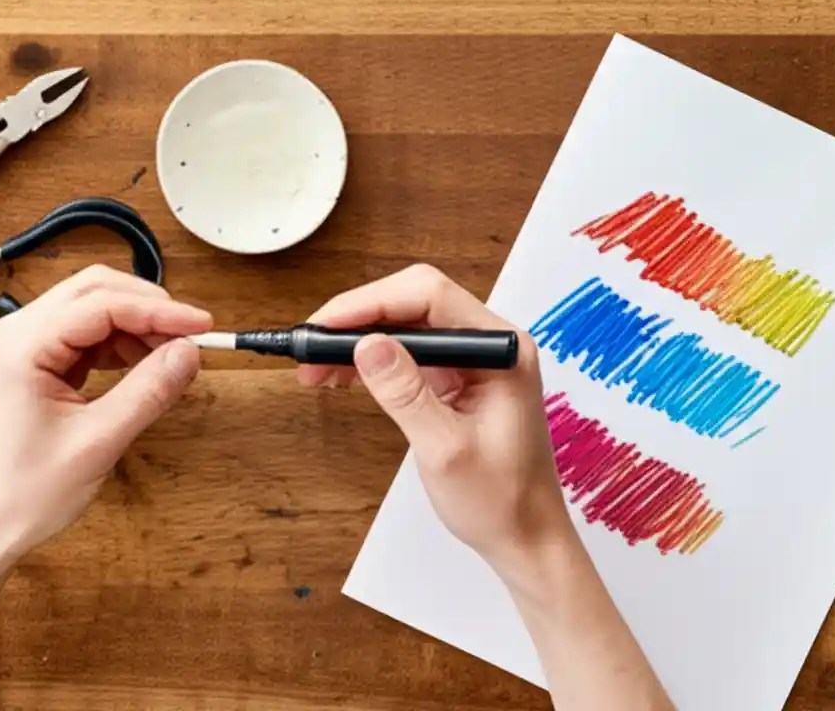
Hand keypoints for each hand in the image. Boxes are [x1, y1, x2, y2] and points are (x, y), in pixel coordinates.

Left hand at [0, 265, 212, 568]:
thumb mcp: (98, 442)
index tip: (202, 325)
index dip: (160, 311)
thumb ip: (148, 392)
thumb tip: (188, 354)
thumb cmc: (21, 493)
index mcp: (23, 346)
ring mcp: (26, 348)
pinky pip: (88, 337)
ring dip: (138, 327)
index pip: (103, 303)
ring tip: (173, 358)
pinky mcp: (38, 365)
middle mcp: (19, 334)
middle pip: (97, 291)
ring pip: (95, 310)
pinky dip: (122, 345)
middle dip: (149, 309)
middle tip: (192, 336)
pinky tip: (147, 367)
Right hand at [299, 265, 569, 559]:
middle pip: (414, 302)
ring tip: (313, 367)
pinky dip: (373, 362)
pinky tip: (340, 375)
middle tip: (310, 348)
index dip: (370, 303)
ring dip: (358, 341)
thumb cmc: (500, 501)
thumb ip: (406, 393)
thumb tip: (366, 345)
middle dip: (358, 319)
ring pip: (406, 327)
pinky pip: (409, 354)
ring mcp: (474, 361)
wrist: (524, 538)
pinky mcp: (459, 380)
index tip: (325, 326)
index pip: (429, 296)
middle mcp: (490, 344)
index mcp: (501, 350)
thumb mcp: (445, 449)